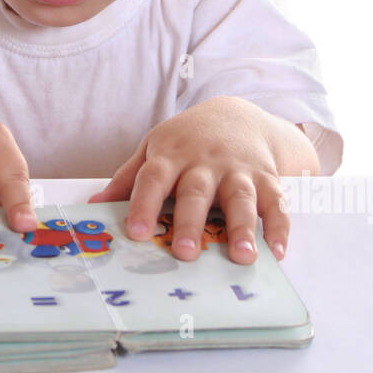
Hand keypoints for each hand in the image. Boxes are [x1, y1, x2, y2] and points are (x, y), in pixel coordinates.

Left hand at [88, 97, 314, 264]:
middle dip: (191, 223)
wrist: (237, 115)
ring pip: (241, 198)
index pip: (153, 179)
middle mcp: (205, 162)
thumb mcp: (154, 148)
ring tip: (242, 256)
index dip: (143, 204)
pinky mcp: (267, 178)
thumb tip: (94, 203)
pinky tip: (276, 252)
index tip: (136, 233)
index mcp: (171, 155)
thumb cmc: (187, 140)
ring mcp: (238, 169)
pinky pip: (276, 203)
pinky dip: (278, 227)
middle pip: (197, 192)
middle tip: (185, 253)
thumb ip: (128, 177)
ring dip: (242, 228)